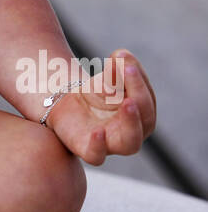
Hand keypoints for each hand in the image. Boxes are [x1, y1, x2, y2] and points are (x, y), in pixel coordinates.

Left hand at [43, 49, 156, 163]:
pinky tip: (98, 132)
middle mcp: (132, 132)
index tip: (122, 56)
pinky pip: (97, 155)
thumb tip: (121, 57)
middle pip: (146, 121)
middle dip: (141, 96)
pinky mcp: (90, 151)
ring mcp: (112, 144)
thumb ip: (117, 69)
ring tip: (128, 102)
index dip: (138, 78)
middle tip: (129, 71)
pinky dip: (99, 146)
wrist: (65, 103)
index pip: (148, 99)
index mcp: (142, 114)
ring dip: (131, 123)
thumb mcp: (108, 77)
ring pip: (130, 143)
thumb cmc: (95, 92)